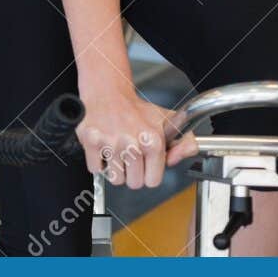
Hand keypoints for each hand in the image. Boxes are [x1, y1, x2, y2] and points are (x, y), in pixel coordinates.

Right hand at [78, 92, 197, 188]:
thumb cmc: (138, 111)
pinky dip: (98, 162)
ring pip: (114, 179)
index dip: (149, 173)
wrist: (109, 93)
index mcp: (153, 141)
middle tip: (130, 155)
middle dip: (132, 173)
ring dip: (115, 168)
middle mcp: (132, 143)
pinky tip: (104, 147)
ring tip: (117, 151)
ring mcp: (109, 142)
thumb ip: (187, 144)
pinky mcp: (90, 140)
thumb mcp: (170, 122)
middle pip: (133, 183)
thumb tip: (174, 160)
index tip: (145, 163)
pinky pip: (95, 169)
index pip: (152, 181)